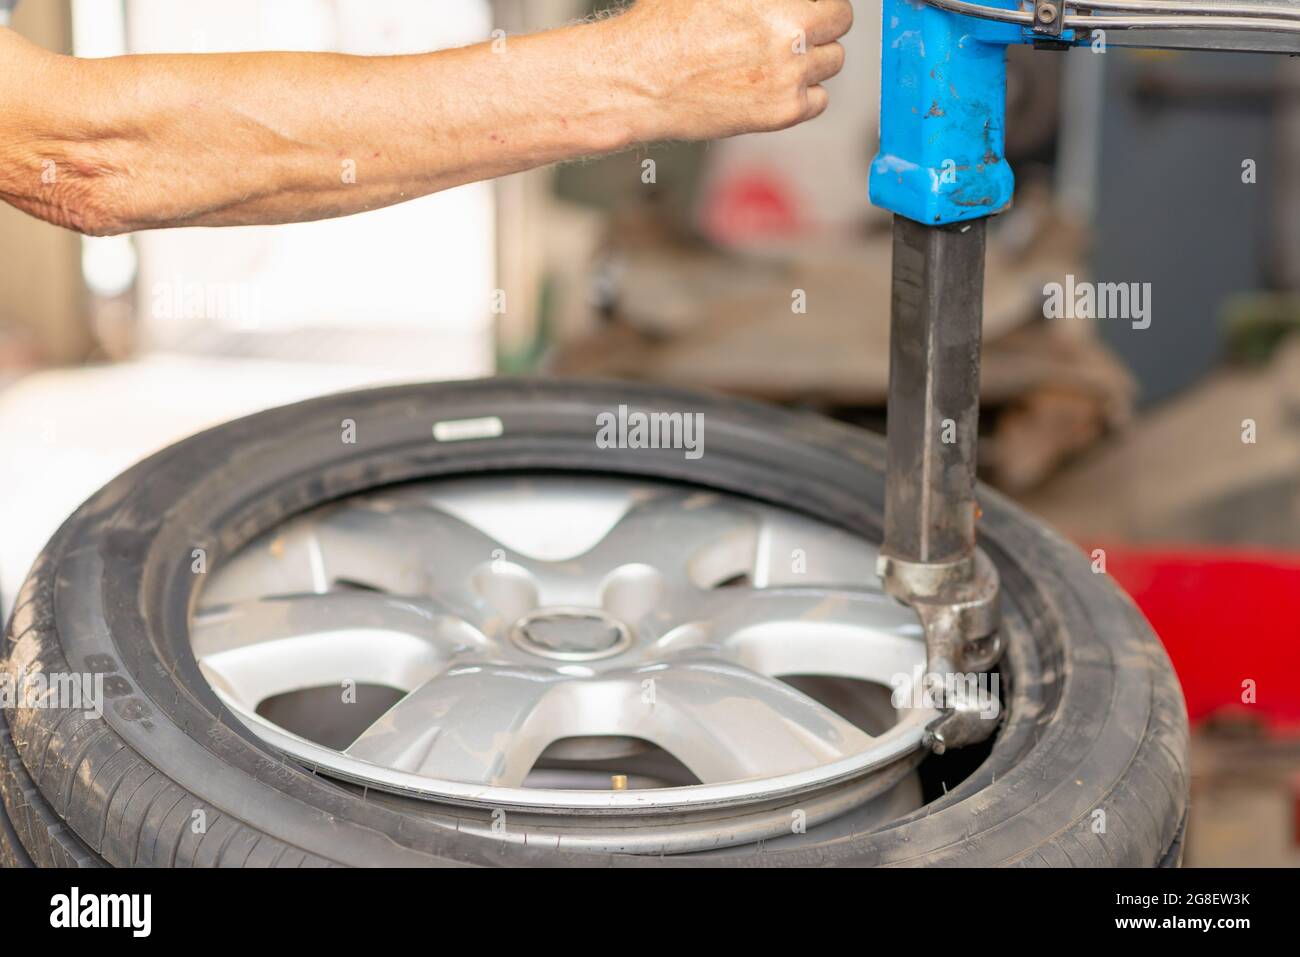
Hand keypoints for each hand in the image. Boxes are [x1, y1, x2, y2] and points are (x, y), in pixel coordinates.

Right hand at [611, 0, 853, 141]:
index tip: (807, 8)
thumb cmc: (663, 30)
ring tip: (776, 61)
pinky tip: (773, 88)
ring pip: (833, 61)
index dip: (816, 2)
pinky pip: (819, 100)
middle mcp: (791, 28)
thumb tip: (778, 4)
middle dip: (822, 24)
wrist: (639, 81)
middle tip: (797, 32)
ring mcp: (790, 72)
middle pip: (840, 21)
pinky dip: (803, 95)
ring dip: (813, 60)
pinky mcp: (783, 110)